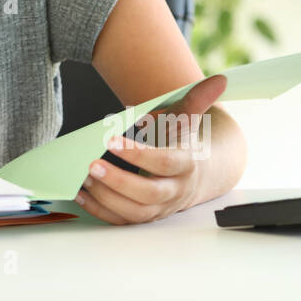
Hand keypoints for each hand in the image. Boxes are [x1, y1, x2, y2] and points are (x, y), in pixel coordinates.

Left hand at [75, 73, 226, 224]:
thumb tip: (220, 79)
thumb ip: (198, 100)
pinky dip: (98, 210)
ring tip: (84, 177)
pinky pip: (121, 220)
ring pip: (134, 212)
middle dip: (118, 181)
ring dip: (106, 197)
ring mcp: (159, 208)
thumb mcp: (187, 119)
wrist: (193, 174)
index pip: (164, 162)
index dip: (138, 155)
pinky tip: (80, 194)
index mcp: (185, 164)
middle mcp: (174, 190)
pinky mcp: (144, 217)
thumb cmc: (182, 142)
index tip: (110, 141)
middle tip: (91, 165)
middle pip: (148, 194)